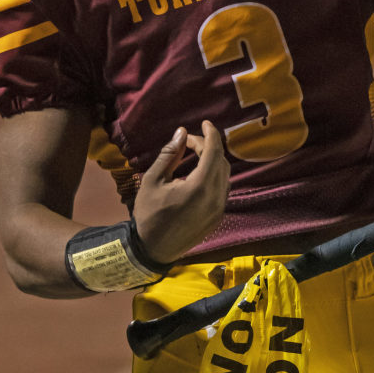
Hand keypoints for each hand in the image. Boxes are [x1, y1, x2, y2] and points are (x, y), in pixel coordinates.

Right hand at [133, 122, 230, 261]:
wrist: (153, 250)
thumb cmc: (148, 214)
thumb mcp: (153, 180)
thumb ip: (169, 155)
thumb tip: (182, 132)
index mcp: (200, 187)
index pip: (214, 152)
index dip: (211, 134)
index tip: (205, 123)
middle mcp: (215, 197)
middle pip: (221, 162)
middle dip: (208, 146)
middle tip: (190, 142)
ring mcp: (219, 209)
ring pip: (224, 176)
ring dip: (213, 161)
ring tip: (194, 155)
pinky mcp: (218, 217)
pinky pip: (223, 190)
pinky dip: (214, 176)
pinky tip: (198, 174)